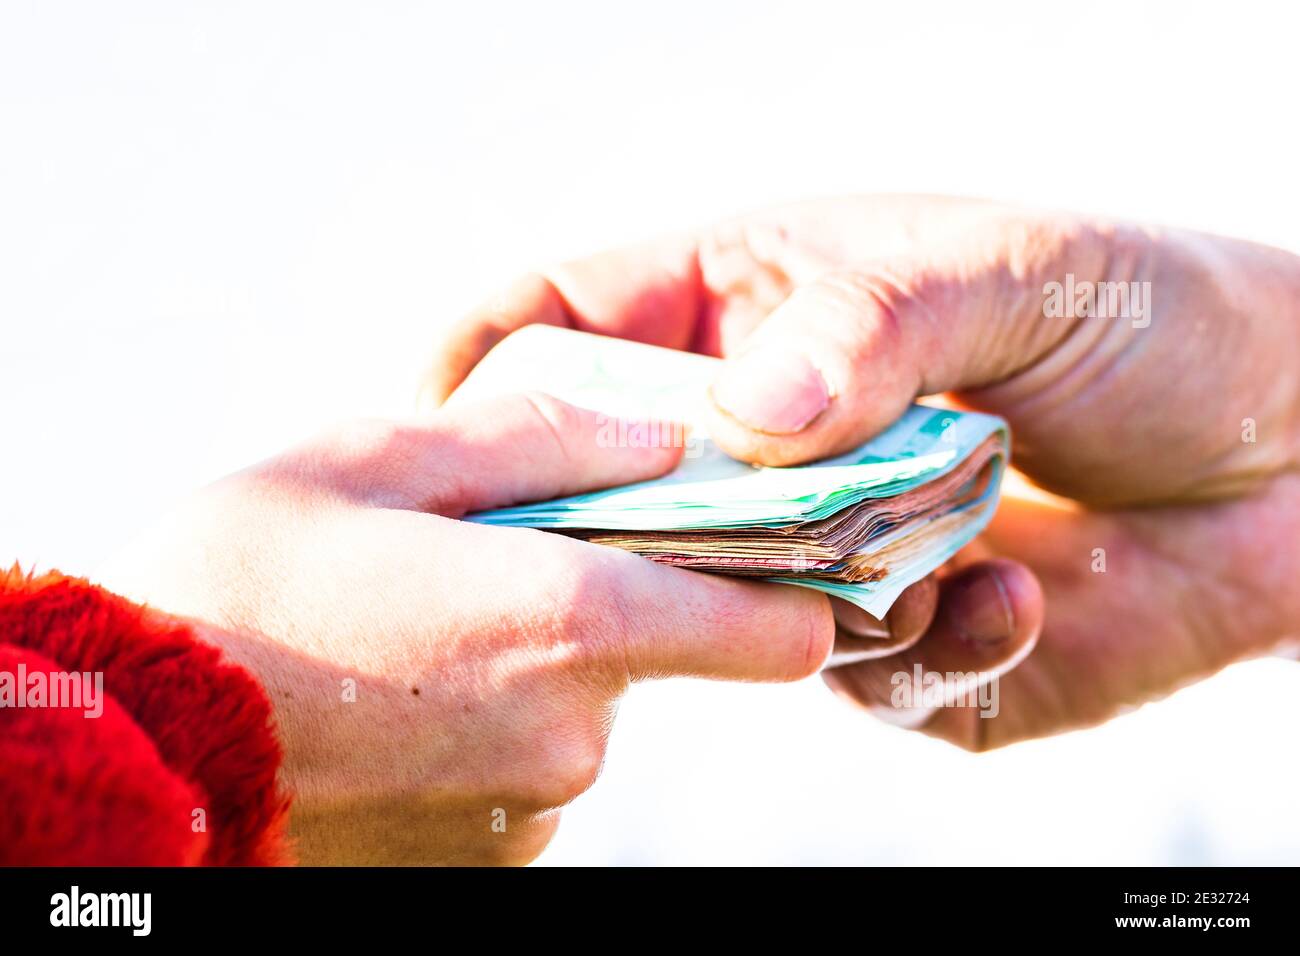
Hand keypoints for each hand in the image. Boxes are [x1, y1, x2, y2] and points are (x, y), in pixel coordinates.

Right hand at [99, 393, 832, 862]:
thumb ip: (537, 440)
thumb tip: (656, 437)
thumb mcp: (372, 460)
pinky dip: (487, 722)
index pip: (774, 632)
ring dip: (528, 658)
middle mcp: (574, 733)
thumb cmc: (232, 589)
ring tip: (416, 627)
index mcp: (565, 623)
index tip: (758, 546)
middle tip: (492, 552)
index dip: (786, 587)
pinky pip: (528, 763)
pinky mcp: (492, 854)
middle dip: (600, 594)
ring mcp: (534, 808)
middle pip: (657, 649)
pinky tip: (397, 695)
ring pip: (581, 703)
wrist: (125, 749)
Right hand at [423, 195, 1299, 748]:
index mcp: (764, 309)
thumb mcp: (1011, 268)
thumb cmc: (1150, 309)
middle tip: (639, 548)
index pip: (579, 317)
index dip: (493, 357)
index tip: (435, 421)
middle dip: (619, 520)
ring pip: (725, 599)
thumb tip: (756, 405)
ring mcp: (826, 544)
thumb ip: (878, 322)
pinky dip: (930, 646)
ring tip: (920, 552)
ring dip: (797, 595)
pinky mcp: (903, 640)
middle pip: (624, 481)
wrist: (1299, 450)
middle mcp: (774, 437)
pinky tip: (1009, 591)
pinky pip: (863, 673)